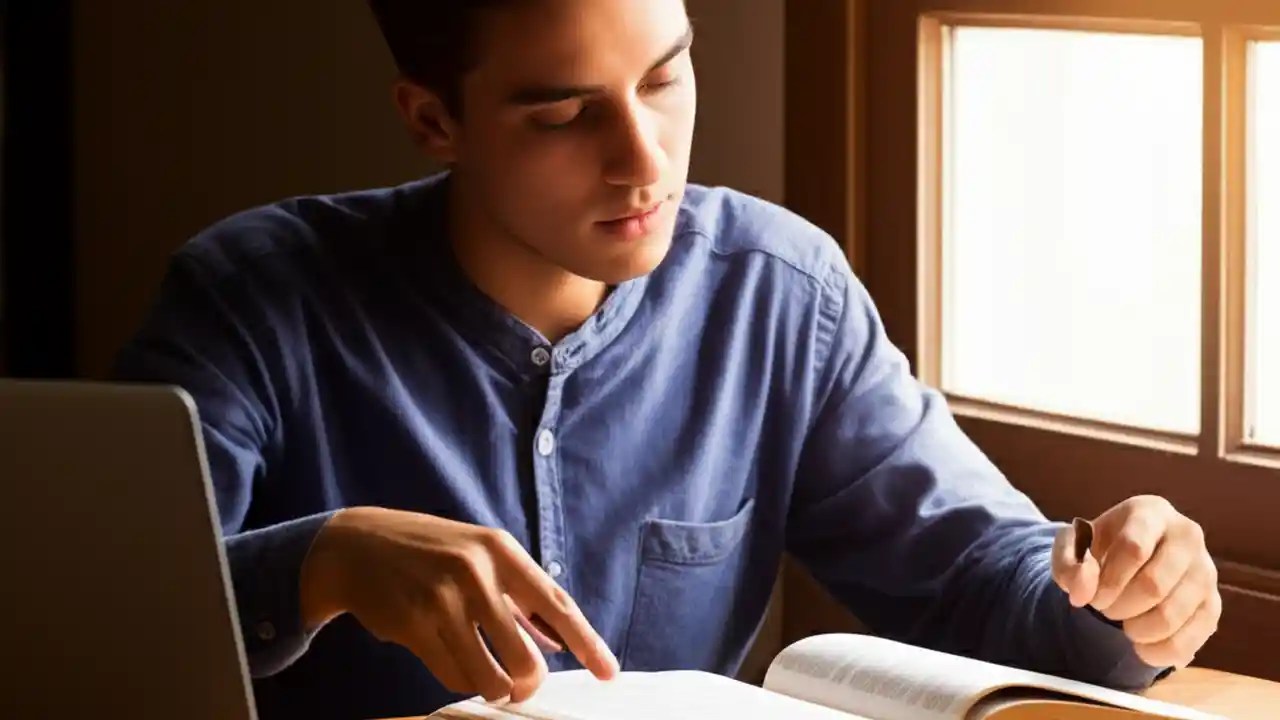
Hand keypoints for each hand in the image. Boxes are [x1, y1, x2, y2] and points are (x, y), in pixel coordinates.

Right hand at [299, 507, 618, 702]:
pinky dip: (462, 680)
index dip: (588, 643)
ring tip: (493, 681)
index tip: (608, 673)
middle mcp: (476, 573)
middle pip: (526, 658)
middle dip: (528, 682)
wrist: (357, 544)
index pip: (557, 604)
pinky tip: (457, 664)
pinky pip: (453, 676)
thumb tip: (560, 642)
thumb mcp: (480, 555)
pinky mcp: (413, 626)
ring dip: (496, 689)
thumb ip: (521, 598)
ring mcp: (443, 601)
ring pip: (490, 677)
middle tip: (522, 684)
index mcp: (501, 551)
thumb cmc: (431, 552)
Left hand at [1051, 496, 1220, 668]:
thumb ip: (1069, 565)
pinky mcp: (1213, 603)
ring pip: (1173, 614)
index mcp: (1151, 512)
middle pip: (1154, 585)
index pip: (1134, 549)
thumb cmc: (1099, 549)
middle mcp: (1187, 536)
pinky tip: (1142, 648)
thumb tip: (1083, 590)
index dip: (1109, 581)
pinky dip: (1161, 651)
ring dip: (1138, 630)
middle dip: (1119, 607)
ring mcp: (1206, 570)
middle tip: (1105, 609)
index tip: (1090, 598)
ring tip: (1124, 624)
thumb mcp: (1071, 548)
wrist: (1127, 561)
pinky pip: (1193, 637)